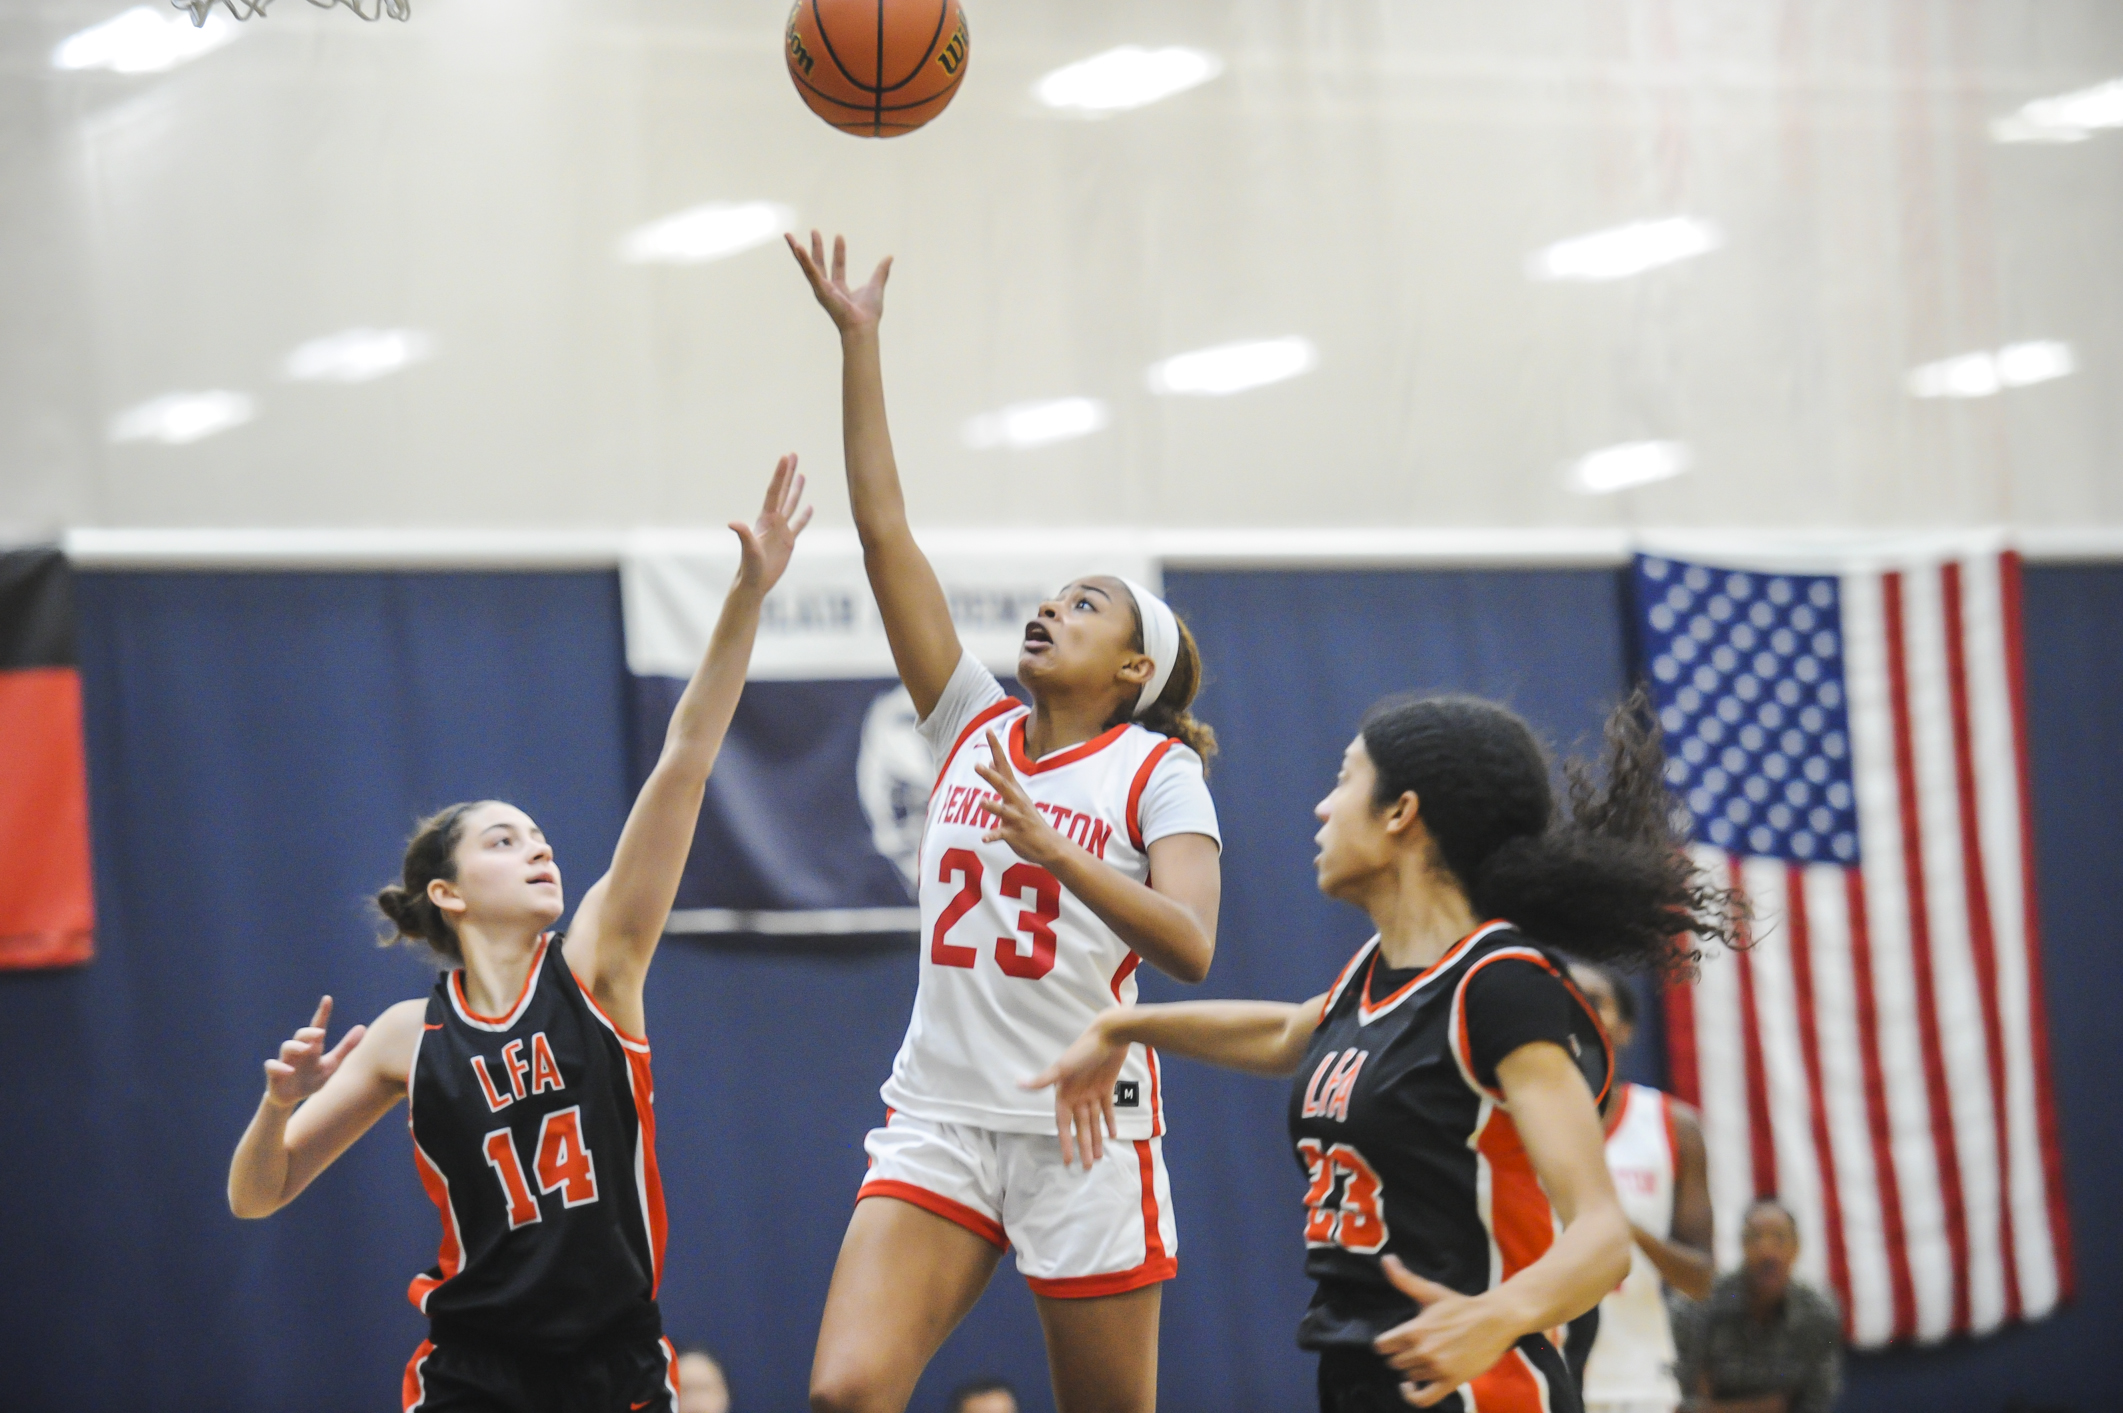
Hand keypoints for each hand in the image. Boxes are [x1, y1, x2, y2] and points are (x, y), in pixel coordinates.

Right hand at [262, 997, 365, 1109]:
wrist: (292, 1098)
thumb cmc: (312, 1078)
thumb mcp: (331, 1064)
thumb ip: (346, 1047)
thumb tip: (362, 1027)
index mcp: (313, 1047)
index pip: (318, 1026)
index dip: (322, 1013)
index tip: (328, 999)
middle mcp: (299, 1051)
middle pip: (301, 1035)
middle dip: (309, 1032)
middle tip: (320, 1033)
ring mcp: (286, 1061)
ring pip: (286, 1047)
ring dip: (296, 1047)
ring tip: (306, 1049)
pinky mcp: (275, 1073)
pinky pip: (272, 1066)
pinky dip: (279, 1067)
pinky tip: (289, 1070)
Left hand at [731, 453, 812, 593]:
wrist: (754, 583)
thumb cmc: (750, 568)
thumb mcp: (749, 550)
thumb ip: (743, 535)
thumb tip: (732, 522)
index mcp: (766, 519)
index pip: (774, 492)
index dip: (780, 474)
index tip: (785, 457)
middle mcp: (773, 521)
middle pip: (782, 492)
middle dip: (788, 473)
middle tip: (793, 455)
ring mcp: (781, 530)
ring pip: (790, 505)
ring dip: (796, 490)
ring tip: (802, 474)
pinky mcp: (788, 542)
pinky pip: (798, 525)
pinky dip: (804, 516)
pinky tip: (810, 507)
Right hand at [786, 230, 891, 334]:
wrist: (863, 325)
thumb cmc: (869, 313)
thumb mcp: (876, 285)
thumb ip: (881, 271)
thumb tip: (890, 257)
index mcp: (840, 289)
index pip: (838, 266)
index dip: (838, 251)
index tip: (839, 236)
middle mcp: (828, 289)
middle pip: (819, 264)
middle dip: (816, 247)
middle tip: (814, 230)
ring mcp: (821, 289)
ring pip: (807, 266)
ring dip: (798, 251)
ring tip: (790, 236)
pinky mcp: (819, 290)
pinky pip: (810, 272)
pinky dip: (803, 259)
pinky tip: (797, 247)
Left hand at [973, 730, 1068, 867]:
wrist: (1049, 845)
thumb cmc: (1029, 820)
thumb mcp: (1016, 796)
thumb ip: (1002, 780)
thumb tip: (988, 761)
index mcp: (1014, 791)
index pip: (1003, 764)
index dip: (996, 747)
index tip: (988, 730)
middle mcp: (1016, 801)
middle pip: (1003, 785)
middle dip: (990, 776)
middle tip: (977, 765)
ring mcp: (1016, 818)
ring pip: (1003, 810)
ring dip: (992, 806)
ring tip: (981, 802)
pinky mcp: (1015, 835)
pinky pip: (1002, 835)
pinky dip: (993, 836)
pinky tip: (984, 838)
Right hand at [1021, 1015, 1130, 1169]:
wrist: (1109, 1034)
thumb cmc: (1084, 1049)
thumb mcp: (1062, 1066)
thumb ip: (1042, 1079)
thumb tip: (1018, 1083)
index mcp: (1064, 1093)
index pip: (1063, 1124)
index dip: (1065, 1142)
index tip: (1068, 1161)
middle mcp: (1077, 1095)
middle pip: (1080, 1127)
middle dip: (1084, 1145)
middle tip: (1088, 1166)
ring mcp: (1092, 1092)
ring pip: (1094, 1121)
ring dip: (1097, 1138)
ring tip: (1099, 1157)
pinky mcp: (1106, 1087)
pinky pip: (1107, 1109)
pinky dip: (1110, 1121)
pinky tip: (1112, 1135)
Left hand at [1373, 1256, 1520, 1406]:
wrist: (1495, 1321)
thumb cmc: (1461, 1306)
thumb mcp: (1431, 1292)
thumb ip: (1404, 1279)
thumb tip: (1386, 1260)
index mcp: (1414, 1330)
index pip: (1382, 1346)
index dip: (1385, 1344)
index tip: (1392, 1342)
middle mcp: (1422, 1351)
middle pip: (1395, 1362)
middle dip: (1402, 1355)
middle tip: (1415, 1347)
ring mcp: (1436, 1369)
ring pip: (1410, 1376)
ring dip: (1414, 1370)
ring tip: (1425, 1358)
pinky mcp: (1450, 1382)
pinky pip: (1422, 1399)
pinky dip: (1412, 1396)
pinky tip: (1411, 1387)